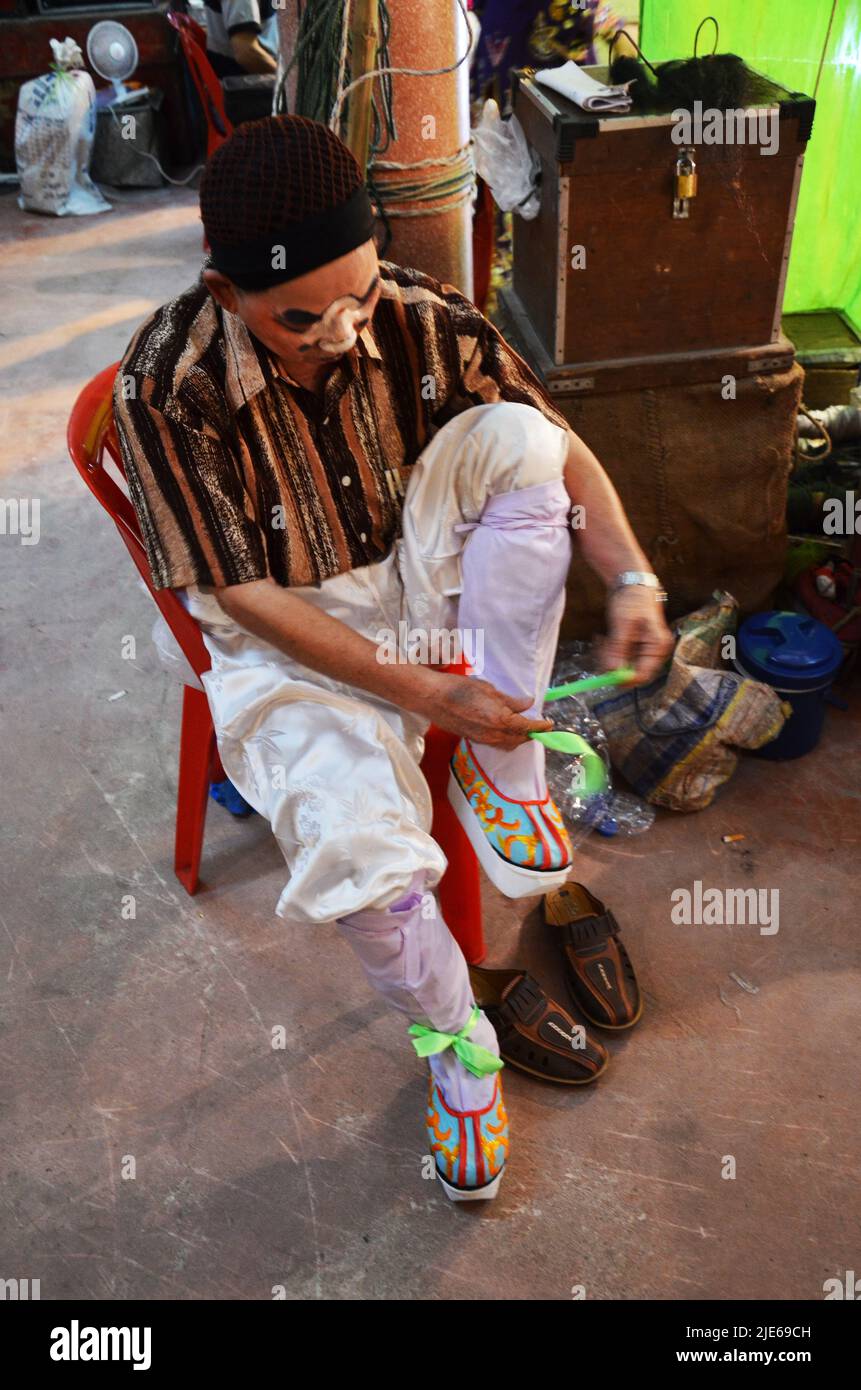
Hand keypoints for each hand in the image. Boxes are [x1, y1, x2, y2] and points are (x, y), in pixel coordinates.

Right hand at [416, 671, 553, 748]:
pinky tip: (504, 729)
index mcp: (501, 720)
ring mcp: (482, 739)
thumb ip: (511, 700)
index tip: (549, 724)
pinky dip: (505, 739)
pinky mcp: (473, 739)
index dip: (540, 726)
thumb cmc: (459, 689)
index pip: (527, 727)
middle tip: (538, 726)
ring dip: (518, 739)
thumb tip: (528, 704)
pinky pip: (495, 744)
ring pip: (507, 744)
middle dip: (530, 734)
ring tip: (523, 728)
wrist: (432, 698)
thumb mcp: (489, 689)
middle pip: (519, 740)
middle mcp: (493, 734)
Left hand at [601, 587, 673, 682]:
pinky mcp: (633, 647)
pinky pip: (619, 658)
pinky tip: (603, 639)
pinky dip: (608, 652)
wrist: (631, 582)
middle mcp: (654, 652)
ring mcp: (644, 650)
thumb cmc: (632, 599)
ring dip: (607, 657)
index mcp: (658, 647)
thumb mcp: (624, 623)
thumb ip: (619, 648)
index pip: (642, 675)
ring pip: (622, 667)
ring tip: (600, 639)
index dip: (623, 678)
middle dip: (612, 664)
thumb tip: (613, 671)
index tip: (604, 672)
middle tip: (599, 648)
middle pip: (631, 673)